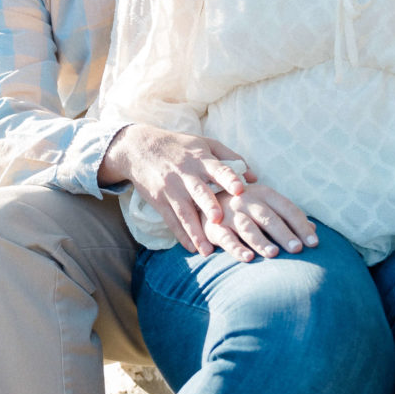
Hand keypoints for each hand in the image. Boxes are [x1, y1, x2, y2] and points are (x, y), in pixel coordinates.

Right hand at [98, 123, 254, 254]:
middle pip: (199, 192)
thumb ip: (230, 158)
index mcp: (201, 159)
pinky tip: (191, 248)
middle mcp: (186, 174)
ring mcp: (171, 189)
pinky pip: (171, 220)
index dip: (228, 179)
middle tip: (218, 219)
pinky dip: (181, 235)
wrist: (139, 148)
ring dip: (195, 231)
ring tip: (207, 250)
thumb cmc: (179, 146)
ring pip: (184, 212)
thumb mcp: (204, 143)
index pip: (217, 169)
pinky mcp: (159, 200)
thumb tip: (255, 177)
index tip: (240, 189)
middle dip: (208, 206)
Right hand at [205, 184, 318, 263]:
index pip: (288, 209)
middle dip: (284, 234)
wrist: (208, 204)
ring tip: (274, 254)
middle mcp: (248, 200)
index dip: (301, 226)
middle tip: (297, 249)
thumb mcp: (268, 206)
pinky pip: (227, 239)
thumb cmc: (247, 208)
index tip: (314, 243)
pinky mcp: (215, 227)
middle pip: (269, 218)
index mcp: (265, 194)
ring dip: (261, 242)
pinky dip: (237, 249)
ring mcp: (231, 213)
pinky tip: (248, 258)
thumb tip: (314, 230)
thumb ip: (289, 217)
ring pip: (248, 228)